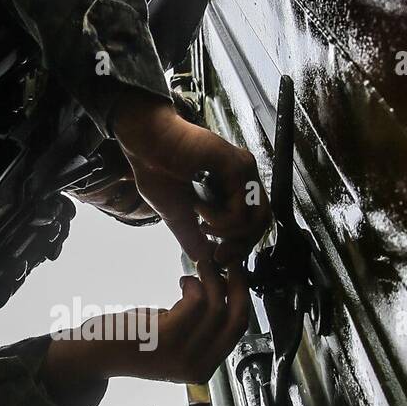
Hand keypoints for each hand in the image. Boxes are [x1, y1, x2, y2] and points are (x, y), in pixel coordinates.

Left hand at [82, 258, 249, 384]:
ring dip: (211, 278)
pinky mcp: (164, 338)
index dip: (243, 299)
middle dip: (237, 285)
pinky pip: (196, 301)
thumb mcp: (174, 339)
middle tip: (228, 262)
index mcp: (202, 370)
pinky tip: (182, 280)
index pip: (239, 332)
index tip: (237, 275)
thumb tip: (225, 290)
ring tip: (199, 267)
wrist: (95, 354)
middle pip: (236, 320)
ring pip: (216, 306)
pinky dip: (193, 283)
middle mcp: (196, 367)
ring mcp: (181, 356)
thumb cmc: (133, 340)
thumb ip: (199, 327)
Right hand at [114, 96, 269, 262]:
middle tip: (217, 254)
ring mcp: (242, 171)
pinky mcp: (236, 167)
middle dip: (240, 246)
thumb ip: (194, 238)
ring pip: (256, 220)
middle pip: (261, 223)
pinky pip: (240, 212)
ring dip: (229, 234)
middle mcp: (242, 177)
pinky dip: (219, 220)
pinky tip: (199, 208)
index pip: (252, 222)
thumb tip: (205, 260)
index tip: (217, 258)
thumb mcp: (178, 216)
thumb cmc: (157, 171)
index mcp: (231, 186)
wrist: (145, 145)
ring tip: (204, 226)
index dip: (239, 246)